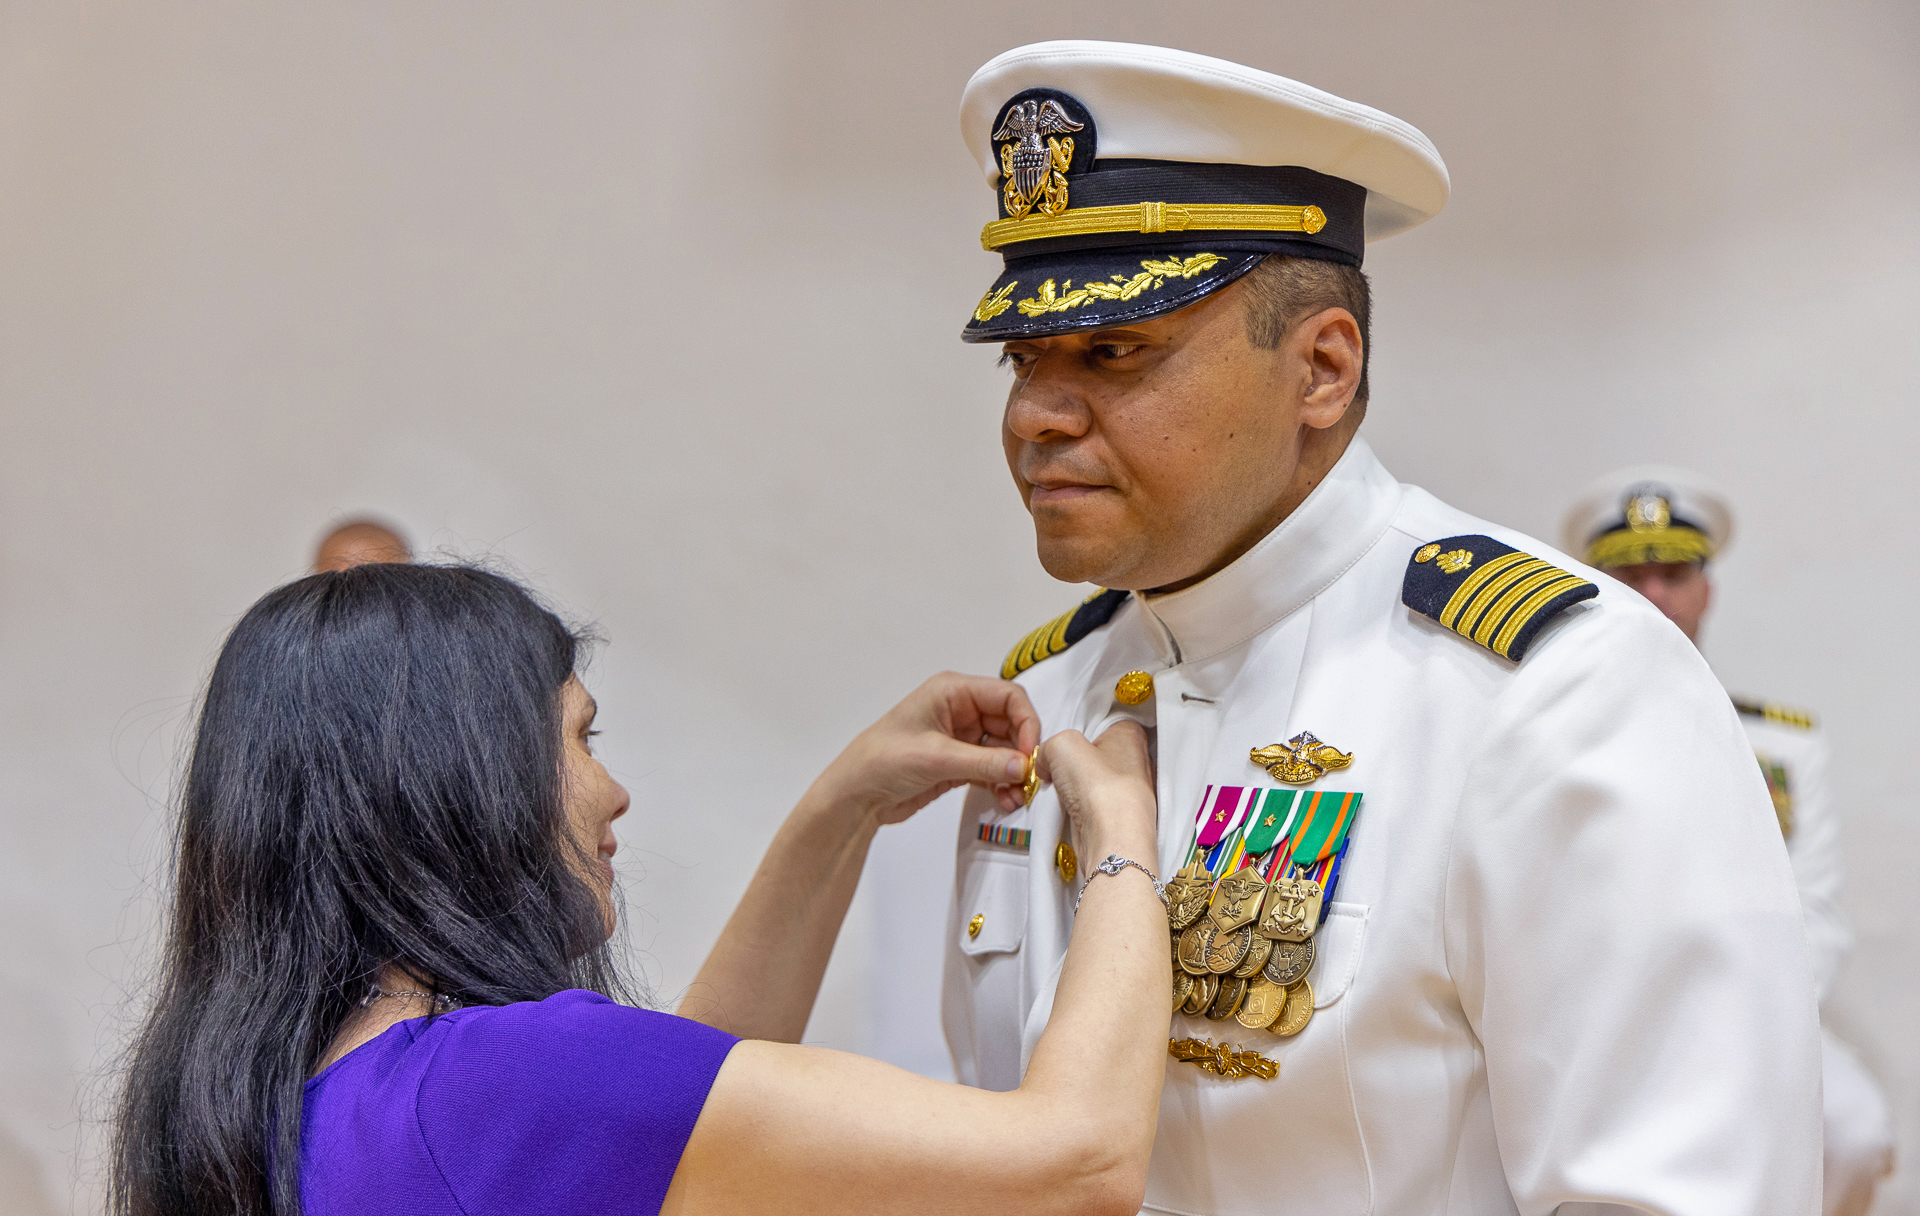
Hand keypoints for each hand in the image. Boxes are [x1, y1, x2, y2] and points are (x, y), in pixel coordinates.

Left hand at [815, 672, 1040, 826]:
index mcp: (952, 691)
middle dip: (1023, 751)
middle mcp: (960, 710)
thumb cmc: (880, 760)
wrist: (856, 795)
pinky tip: (1005, 800)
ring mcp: (961, 738)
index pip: (1008, 696)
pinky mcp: (959, 763)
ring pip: (1005, 749)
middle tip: (1031, 778)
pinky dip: (1002, 784)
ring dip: (1014, 772)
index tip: (1031, 752)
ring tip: (1017, 796)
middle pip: (1011, 723)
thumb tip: (1022, 765)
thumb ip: (984, 762)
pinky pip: (993, 769)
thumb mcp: (936, 758)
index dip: (1026, 722)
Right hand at [1039, 721, 1156, 865]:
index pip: (1103, 723)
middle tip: (1056, 767)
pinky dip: (1077, 808)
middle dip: (1073, 762)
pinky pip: (1090, 806)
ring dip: (1073, 788)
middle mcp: (1136, 763)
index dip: (1079, 731)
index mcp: (1131, 736)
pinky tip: (1070, 811)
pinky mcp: (1117, 818)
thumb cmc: (1100, 788)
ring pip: (1091, 783)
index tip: (1063, 741)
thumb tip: (1045, 761)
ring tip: (1063, 792)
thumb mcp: (1062, 745)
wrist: (1112, 839)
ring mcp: (1129, 793)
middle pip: (1094, 755)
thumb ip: (1048, 746)